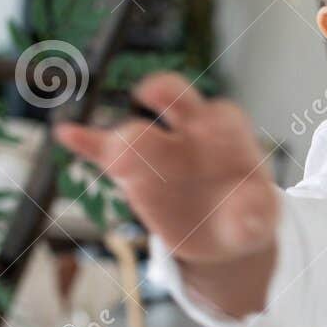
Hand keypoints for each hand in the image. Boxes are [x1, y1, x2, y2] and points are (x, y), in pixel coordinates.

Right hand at [54, 71, 279, 265]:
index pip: (222, 115)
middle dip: (165, 91)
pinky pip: (104, 152)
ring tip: (113, 151)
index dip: (216, 120)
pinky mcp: (132, 171)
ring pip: (136, 133)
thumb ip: (256, 214)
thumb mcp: (259, 217)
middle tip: (152, 94)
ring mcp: (158, 149)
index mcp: (228, 134)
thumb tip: (252, 218)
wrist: (219, 235)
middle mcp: (190, 131)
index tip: (209, 126)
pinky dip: (86, 142)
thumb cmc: (244, 214)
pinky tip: (67, 135)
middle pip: (177, 99)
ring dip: (123, 136)